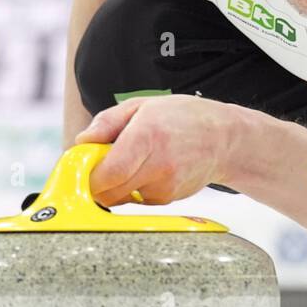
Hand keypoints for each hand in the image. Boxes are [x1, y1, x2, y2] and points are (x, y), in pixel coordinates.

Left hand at [74, 95, 240, 205]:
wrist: (224, 138)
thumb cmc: (184, 118)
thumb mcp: (143, 106)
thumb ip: (107, 122)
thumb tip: (82, 142)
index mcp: (147, 136)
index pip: (108, 173)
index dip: (90, 176)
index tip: (86, 168)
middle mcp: (158, 165)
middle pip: (111, 192)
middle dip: (100, 183)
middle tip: (105, 166)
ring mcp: (167, 185)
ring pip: (124, 197)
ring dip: (121, 185)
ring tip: (138, 161)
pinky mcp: (171, 198)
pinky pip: (141, 200)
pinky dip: (138, 189)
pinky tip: (153, 170)